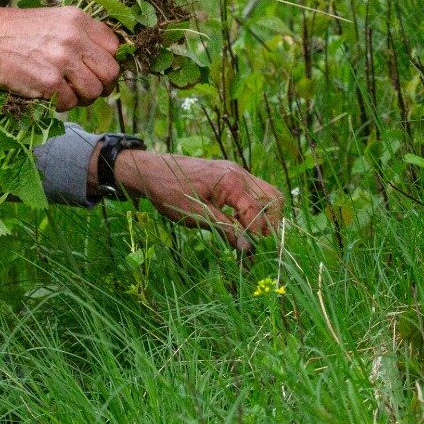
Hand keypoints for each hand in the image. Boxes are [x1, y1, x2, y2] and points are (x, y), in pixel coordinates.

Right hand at [0, 4, 119, 109]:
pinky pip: (70, 103)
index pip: (114, 46)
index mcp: (78, 19)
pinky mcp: (49, 82)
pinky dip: (64, 105)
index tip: (98, 70)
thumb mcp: (54, 20)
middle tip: (89, 88)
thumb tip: (102, 59)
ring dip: (84, 98)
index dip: (108, 62)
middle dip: (102, 84)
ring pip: (94, 91)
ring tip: (70, 94)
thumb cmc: (16, 31)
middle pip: (110, 71)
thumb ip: (79, 34)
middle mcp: (75, 38)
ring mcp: (63, 61)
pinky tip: (51, 96)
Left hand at [109, 150, 282, 252]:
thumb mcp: (196, 215)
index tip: (256, 254)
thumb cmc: (169, 191)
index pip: (257, 210)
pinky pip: (251, 192)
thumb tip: (248, 248)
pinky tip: (240, 226)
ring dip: (264, 216)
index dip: (259, 234)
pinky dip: (253, 209)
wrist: (151, 170)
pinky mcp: (230, 176)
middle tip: (261, 245)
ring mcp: (236, 172)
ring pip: (265, 194)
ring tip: (253, 238)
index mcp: (231, 181)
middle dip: (271, 223)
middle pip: (272, 197)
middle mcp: (239, 173)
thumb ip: (224, 229)